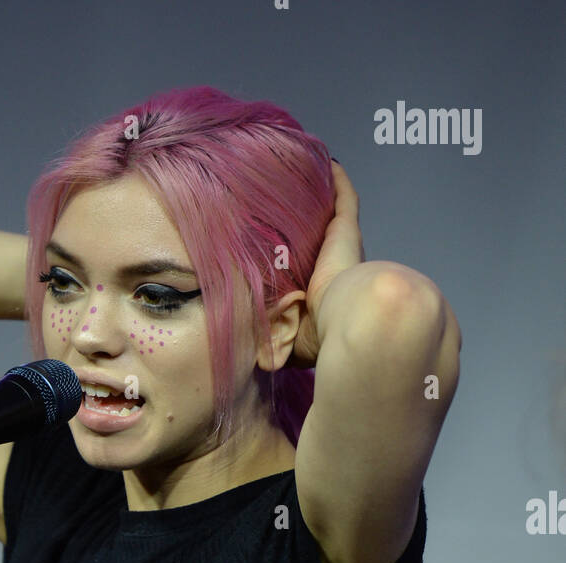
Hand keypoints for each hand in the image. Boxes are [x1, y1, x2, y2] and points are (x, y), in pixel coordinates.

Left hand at [285, 160, 365, 370]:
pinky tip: (326, 162)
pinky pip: (343, 195)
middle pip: (318, 241)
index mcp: (323, 294)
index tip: (280, 254)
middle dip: (305, 227)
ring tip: (300, 177)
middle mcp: (337, 267)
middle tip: (283, 207)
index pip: (308, 273)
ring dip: (318, 198)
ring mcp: (344, 245)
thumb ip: (272, 341)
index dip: (297, 265)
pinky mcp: (346, 228)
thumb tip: (254, 355)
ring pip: (330, 215)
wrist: (354, 320)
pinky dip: (336, 179)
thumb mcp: (288, 341)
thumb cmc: (321, 335)